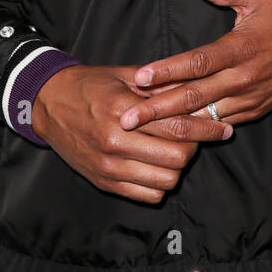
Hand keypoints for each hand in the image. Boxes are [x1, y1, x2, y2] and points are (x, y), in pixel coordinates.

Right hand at [30, 63, 232, 204]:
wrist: (48, 103)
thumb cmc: (90, 85)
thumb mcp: (124, 75)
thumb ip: (160, 85)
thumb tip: (198, 90)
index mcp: (123, 110)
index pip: (177, 126)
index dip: (206, 129)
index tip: (223, 129)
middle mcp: (115, 141)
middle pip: (176, 158)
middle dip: (194, 148)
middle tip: (197, 137)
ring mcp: (108, 166)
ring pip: (165, 181)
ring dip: (178, 167)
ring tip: (175, 150)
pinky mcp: (104, 182)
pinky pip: (147, 195)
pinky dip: (160, 184)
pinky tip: (157, 166)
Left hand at [118, 0, 271, 131]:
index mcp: (242, 48)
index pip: (197, 63)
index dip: (167, 71)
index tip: (139, 77)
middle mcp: (245, 78)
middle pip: (194, 98)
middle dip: (157, 110)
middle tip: (126, 119)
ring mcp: (251, 98)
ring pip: (206, 116)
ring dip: (173, 122)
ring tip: (141, 130)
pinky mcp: (256, 109)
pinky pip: (221, 123)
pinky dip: (197, 127)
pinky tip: (174, 131)